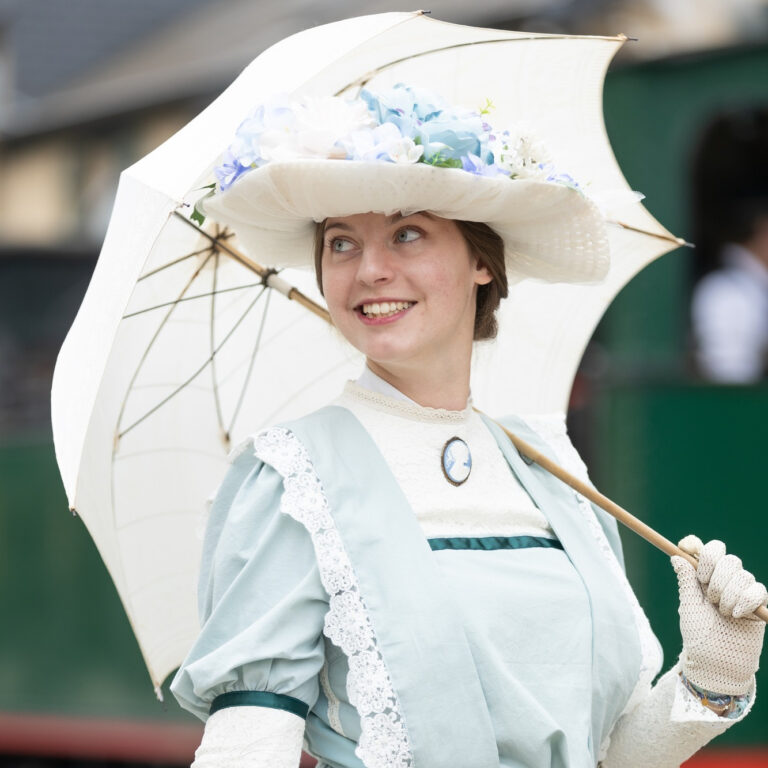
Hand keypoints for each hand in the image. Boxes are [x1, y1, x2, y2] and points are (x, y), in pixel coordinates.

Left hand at [671, 535, 766, 695]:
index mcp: (703, 577)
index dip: (694, 545)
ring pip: (741, 573)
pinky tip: (736, 615)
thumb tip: (676, 556)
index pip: (702, 549)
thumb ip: (687, 581)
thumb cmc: (699, 636)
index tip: (685, 548)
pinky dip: (745, 600)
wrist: (717, 663)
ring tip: (723, 613)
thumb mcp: (688, 607)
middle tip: (710, 597)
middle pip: (725, 557)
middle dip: (715, 575)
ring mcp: (741, 590)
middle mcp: (723, 580)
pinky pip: (757, 589)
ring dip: (729, 593)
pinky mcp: (758, 603)